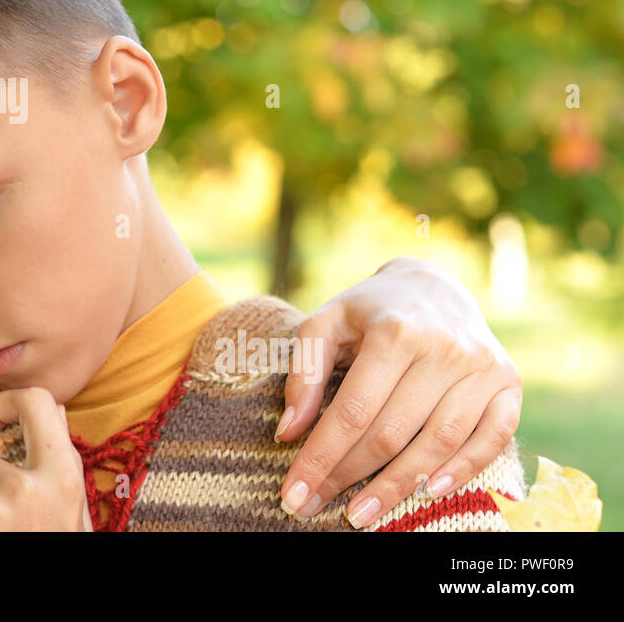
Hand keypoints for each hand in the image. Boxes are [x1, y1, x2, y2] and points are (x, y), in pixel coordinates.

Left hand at [275, 256, 521, 527]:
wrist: (432, 285)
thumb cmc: (369, 311)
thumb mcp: (326, 324)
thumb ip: (303, 373)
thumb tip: (290, 433)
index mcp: (395, 331)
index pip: (352, 410)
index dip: (321, 457)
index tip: (294, 493)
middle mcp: (444, 348)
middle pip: (392, 432)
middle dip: (349, 476)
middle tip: (317, 504)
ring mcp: (482, 367)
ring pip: (438, 443)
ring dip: (399, 487)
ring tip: (361, 514)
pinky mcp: (508, 382)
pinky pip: (492, 438)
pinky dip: (463, 470)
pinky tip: (429, 491)